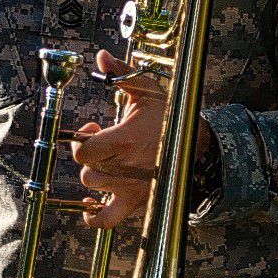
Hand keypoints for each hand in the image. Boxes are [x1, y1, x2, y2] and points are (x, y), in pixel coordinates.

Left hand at [69, 50, 209, 230]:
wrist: (197, 147)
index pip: (83, 150)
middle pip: (86, 167)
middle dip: (90, 153)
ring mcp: (131, 188)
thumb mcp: (147, 92)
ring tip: (107, 162)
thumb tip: (101, 57)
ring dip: (95, 173)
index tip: (91, 130)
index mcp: (126, 140)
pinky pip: (106, 220)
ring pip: (94, 186)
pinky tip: (89, 206)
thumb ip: (122, 74)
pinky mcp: (136, 203)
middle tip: (102, 143)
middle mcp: (126, 168)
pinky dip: (94, 216)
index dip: (80, 140)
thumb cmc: (170, 118)